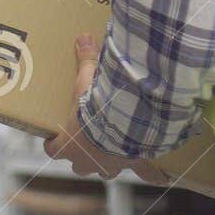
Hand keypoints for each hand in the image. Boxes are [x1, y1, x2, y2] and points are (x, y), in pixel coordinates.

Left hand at [44, 34, 164, 182]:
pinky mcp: (135, 165)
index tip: (54, 137)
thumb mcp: (87, 79)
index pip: (53, 150)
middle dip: (83, 156)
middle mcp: (89, 161)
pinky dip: (154, 173)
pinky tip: (162, 175)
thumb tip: (82, 38)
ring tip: (116, 151)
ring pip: (107, 173)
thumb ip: (84, 60)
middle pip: (80, 166)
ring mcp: (112, 166)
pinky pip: (147, 175)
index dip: (53, 144)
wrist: (129, 121)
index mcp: (69, 145)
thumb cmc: (98, 104)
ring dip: (110, 163)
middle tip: (87, 142)